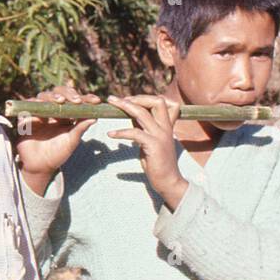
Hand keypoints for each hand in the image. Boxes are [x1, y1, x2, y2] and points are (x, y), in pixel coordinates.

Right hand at [14, 84, 100, 195]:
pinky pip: (29, 104)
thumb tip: (95, 117)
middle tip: (76, 100)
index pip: (77, 101)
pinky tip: (41, 104)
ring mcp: (40, 112)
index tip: (96, 101)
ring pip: (45, 95)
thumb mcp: (71, 141)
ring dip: (53, 96)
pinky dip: (35, 102)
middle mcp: (54, 111)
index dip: (86, 99)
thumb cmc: (58, 154)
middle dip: (69, 93)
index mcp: (67, 115)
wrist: (39, 165)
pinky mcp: (27, 115)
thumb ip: (80, 129)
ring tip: (60, 101)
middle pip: (60, 93)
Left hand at [105, 94, 187, 210]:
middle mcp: (165, 128)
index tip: (129, 100)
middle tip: (117, 99)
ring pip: (143, 113)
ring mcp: (161, 136)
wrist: (168, 181)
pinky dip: (121, 132)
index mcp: (167, 126)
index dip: (145, 98)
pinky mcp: (154, 145)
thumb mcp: (152, 141)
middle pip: (156, 101)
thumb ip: (144, 128)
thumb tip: (131, 116)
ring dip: (125, 106)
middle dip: (136, 97)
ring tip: (111, 105)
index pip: (162, 102)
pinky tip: (111, 134)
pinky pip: (135, 133)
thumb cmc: (158, 163)